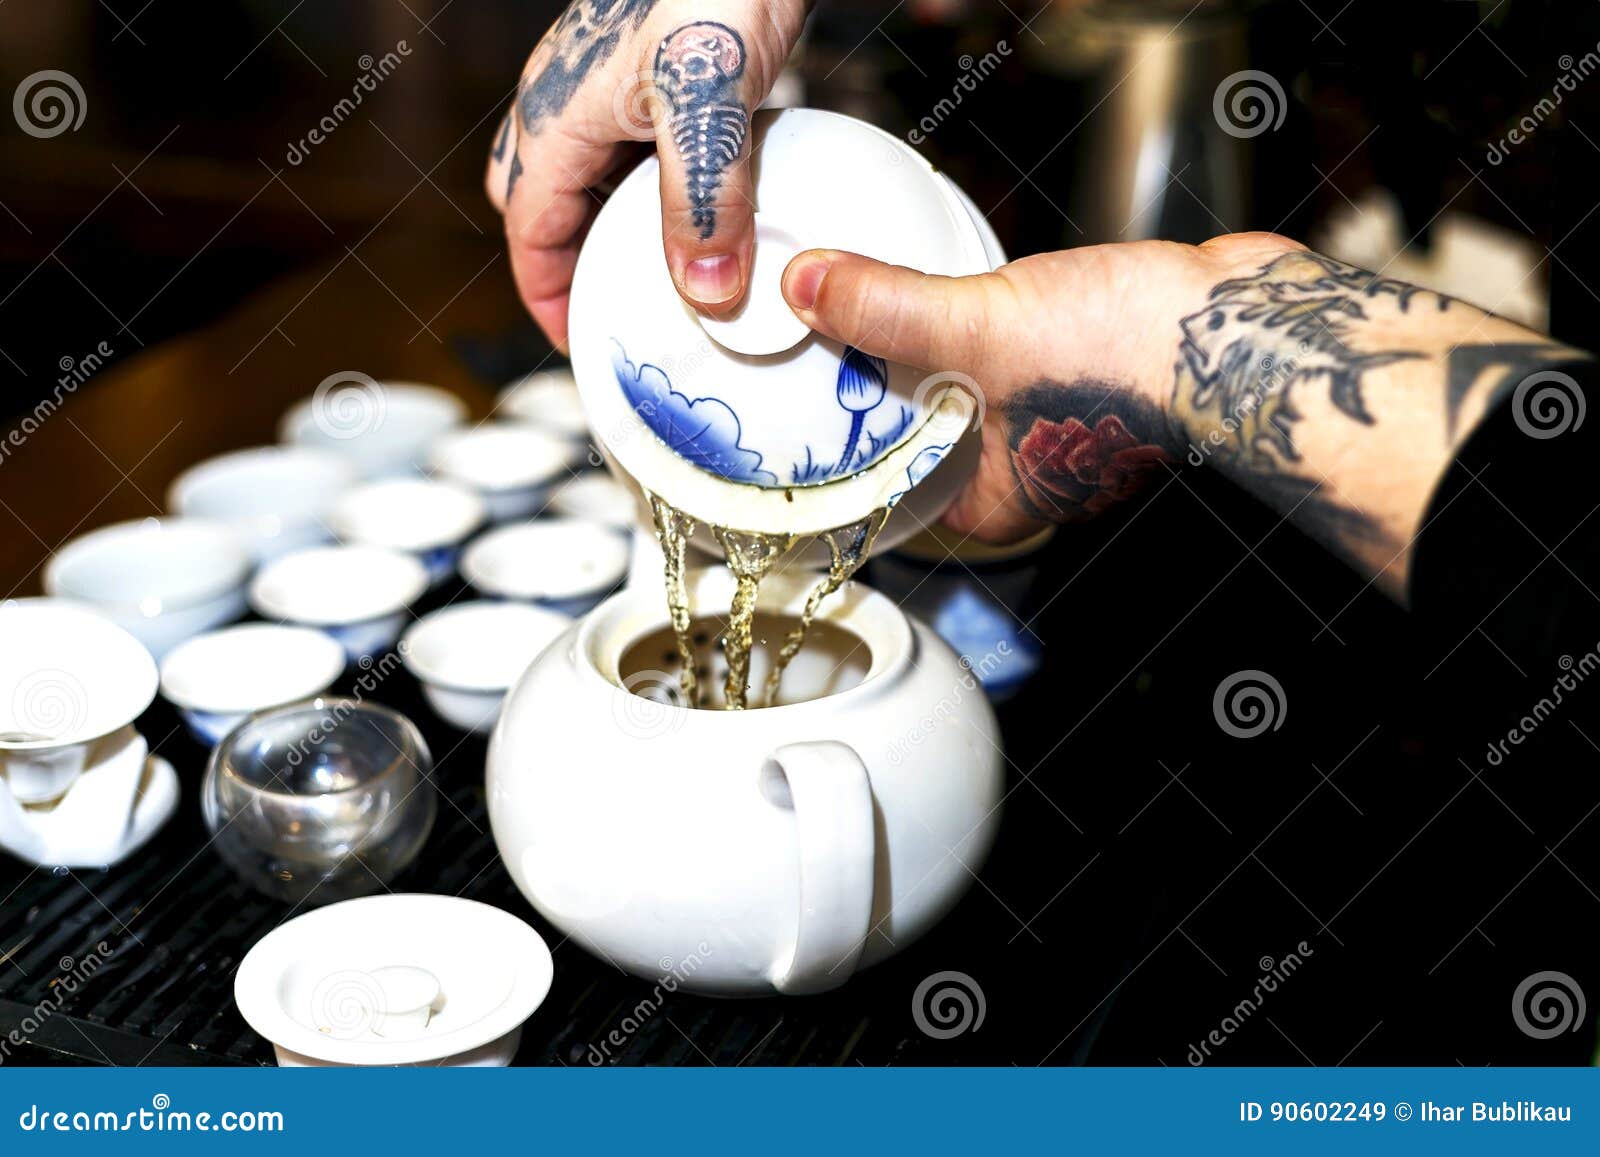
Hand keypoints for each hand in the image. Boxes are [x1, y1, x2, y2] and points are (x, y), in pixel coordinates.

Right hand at [486, 0, 809, 348]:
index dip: (549, 297)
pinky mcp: (649, 67)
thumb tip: (704, 293)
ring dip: (615, 224)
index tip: (580, 342)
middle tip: (614, 305)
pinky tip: (706, 200)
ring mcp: (605, 82)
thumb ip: (703, 205)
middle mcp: (568, 102)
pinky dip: (654, 187)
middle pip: (543, 203)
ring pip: (589, 175)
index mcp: (556, 121)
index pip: (530, 233)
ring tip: (663, 268)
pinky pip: (634, 146)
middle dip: (570, 261)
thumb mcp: (708, 108)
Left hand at [780, 233, 1298, 542]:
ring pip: (969, 396)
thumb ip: (887, 310)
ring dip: (933, 355)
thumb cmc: (1128, 359)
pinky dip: (983, 331)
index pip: (892, 491)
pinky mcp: (1089, 379)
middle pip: (926, 440)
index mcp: (996, 506)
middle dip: (881, 392)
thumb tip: (809, 287)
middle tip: (827, 344)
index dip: (844, 448)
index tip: (803, 405)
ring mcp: (1063, 430)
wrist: (1243, 325)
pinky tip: (965, 293)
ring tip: (884, 310)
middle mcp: (1029, 480)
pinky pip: (1010, 361)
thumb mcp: (979, 328)